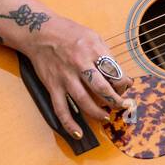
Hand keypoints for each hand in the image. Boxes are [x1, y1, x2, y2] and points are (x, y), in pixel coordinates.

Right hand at [26, 15, 133, 137]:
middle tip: (122, 106)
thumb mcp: (92, 36)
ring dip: (98, 113)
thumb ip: (105, 54)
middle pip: (102, 88)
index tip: (126, 87)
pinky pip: (61, 108)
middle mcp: (79, 64)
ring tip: (106, 117)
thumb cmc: (68, 33)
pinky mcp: (53, 85)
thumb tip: (119, 75)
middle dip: (115, 101)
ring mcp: (65, 77)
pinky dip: (69, 123)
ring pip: (84, 101)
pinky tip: (78, 133)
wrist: (38, 31)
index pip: (114, 71)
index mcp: (92, 50)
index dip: (123, 83)